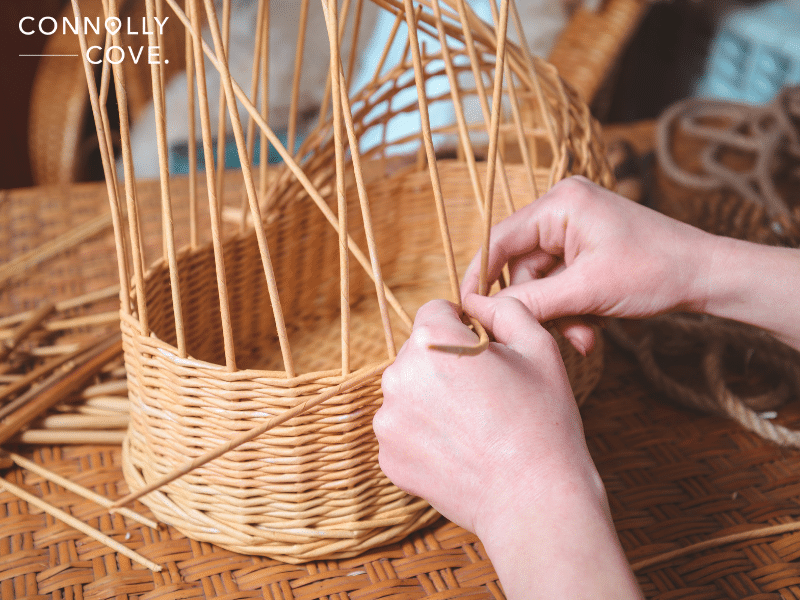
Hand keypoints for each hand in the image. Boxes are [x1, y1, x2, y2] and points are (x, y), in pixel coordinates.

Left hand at [375, 296, 594, 534]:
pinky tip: (459, 450)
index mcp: (431, 341)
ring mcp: (388, 420)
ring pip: (409, 392)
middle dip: (445, 362)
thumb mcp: (538, 347)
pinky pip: (404, 431)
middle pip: (418, 352)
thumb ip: (504, 309)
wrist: (534, 501)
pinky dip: (425, 435)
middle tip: (485, 393)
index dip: (463, 326)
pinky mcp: (388, 458)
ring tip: (474, 425)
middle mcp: (398, 376)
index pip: (436, 311)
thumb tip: (477, 302)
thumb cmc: (542, 422)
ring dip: (432, 399)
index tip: (484, 352)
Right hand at [461, 176, 714, 352]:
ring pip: (541, 282)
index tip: (466, 308)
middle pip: (521, 266)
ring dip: (558, 315)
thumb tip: (482, 311)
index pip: (499, 239)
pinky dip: (571, 310)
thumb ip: (531, 302)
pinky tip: (590, 330)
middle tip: (548, 335)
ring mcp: (575, 230)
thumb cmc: (655, 271)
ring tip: (583, 337)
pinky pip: (560, 284)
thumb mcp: (587, 291)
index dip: (479, 276)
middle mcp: (563, 210)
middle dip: (537, 307)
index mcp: (561, 203)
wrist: (707, 277)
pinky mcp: (585, 250)